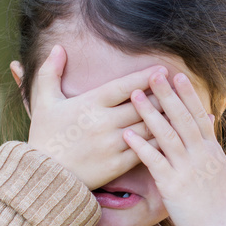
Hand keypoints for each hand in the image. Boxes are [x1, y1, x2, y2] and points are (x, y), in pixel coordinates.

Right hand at [26, 44, 168, 190]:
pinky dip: (160, 141)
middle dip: (163, 96)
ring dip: (166, 118)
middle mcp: (103, 123)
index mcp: (88, 104)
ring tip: (183, 109)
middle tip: (179, 87)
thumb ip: (50, 73)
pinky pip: (145, 150)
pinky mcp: (117, 165)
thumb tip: (58, 48)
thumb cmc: (43, 137)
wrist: (43, 177)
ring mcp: (112, 144)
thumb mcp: (43, 103)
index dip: (145, 77)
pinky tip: (173, 135)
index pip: (123, 86)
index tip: (162, 70)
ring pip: (147, 127)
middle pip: (142, 105)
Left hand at [123, 70, 225, 225]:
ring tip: (134, 96)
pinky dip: (141, 146)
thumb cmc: (217, 201)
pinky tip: (126, 133)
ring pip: (167, 135)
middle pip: (182, 118)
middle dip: (167, 94)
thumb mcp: (219, 167)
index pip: (198, 115)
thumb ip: (210, 142)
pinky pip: (154, 161)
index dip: (187, 94)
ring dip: (150, 113)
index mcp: (211, 150)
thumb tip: (208, 117)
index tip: (177, 75)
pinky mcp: (172, 186)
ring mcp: (186, 169)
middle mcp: (200, 155)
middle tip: (154, 73)